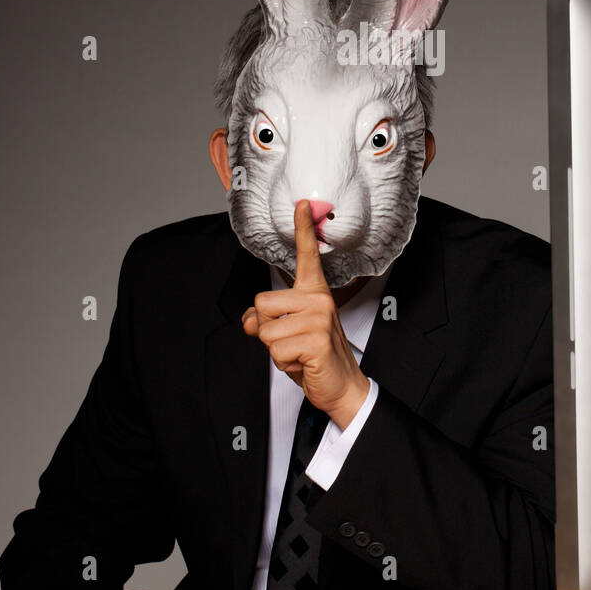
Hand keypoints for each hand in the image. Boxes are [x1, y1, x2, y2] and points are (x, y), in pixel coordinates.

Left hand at [242, 200, 369, 429]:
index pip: (306, 255)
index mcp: (313, 292)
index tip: (303, 202)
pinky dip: (284, 364)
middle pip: (261, 304)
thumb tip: (249, 321)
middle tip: (292, 342)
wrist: (341, 386)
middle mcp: (318, 299)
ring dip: (275, 350)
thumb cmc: (314, 357)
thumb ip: (264, 321)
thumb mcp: (285, 334)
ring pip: (265, 331)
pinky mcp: (317, 340)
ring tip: (299, 353)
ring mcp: (319, 318)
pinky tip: (304, 363)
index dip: (303, 228)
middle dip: (267, 330)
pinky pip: (276, 350)